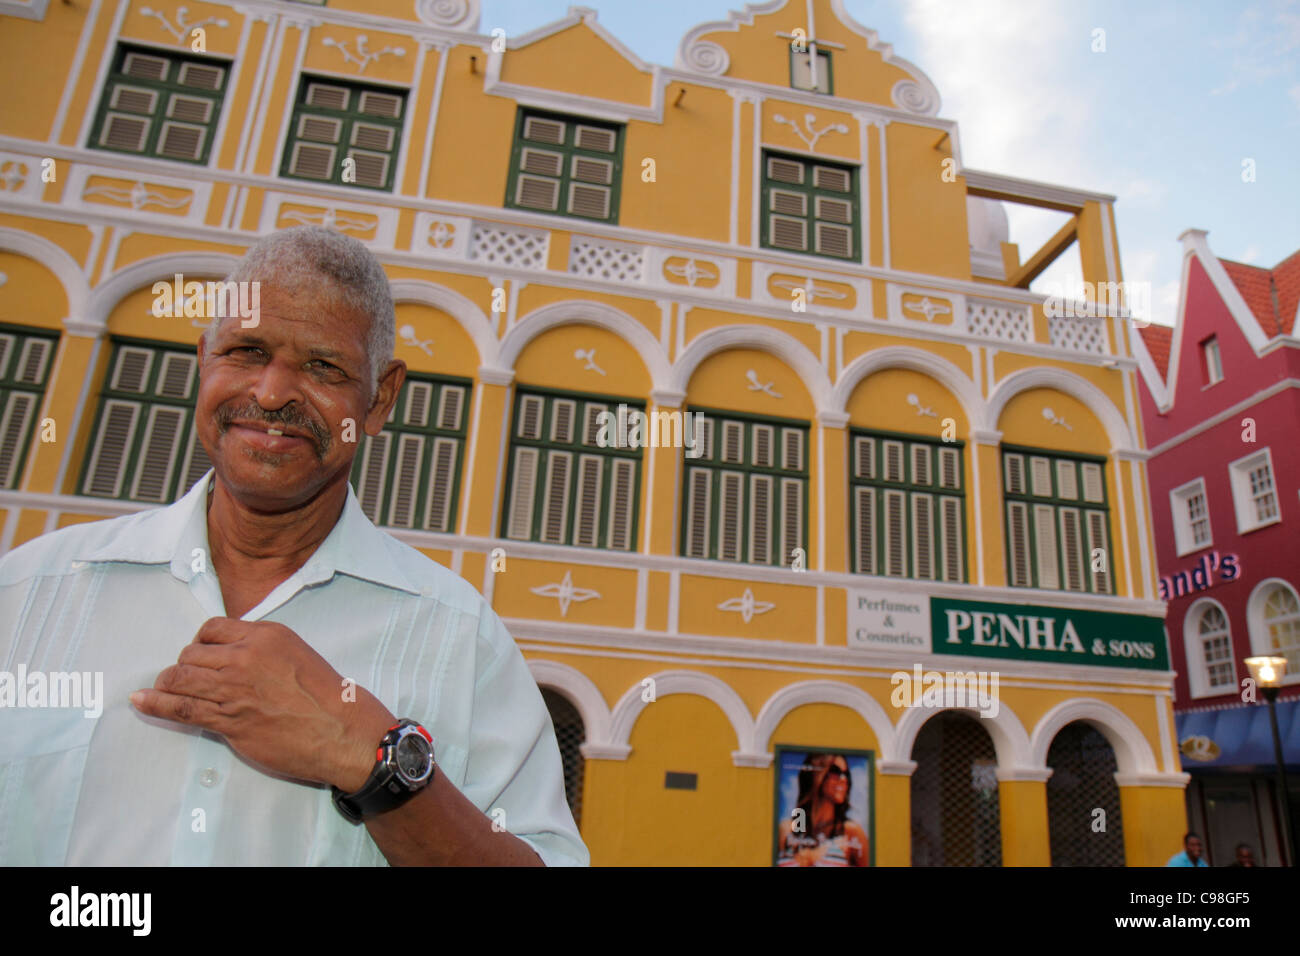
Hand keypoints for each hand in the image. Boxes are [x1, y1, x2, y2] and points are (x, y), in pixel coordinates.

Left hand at [131, 617, 393, 791]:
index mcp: (265, 635)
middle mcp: (246, 656)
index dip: (202, 643)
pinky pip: (179, 708)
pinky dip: (155, 704)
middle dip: (185, 665)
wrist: (340, 730)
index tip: (202, 656)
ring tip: (162, 688)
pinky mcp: (227, 719)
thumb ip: (263, 651)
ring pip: (180, 677)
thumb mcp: (297, 654)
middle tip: (189, 679)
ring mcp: (234, 688)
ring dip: (167, 683)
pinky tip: (141, 701)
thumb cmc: (327, 696)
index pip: (213, 629)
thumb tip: (233, 658)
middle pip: (191, 653)